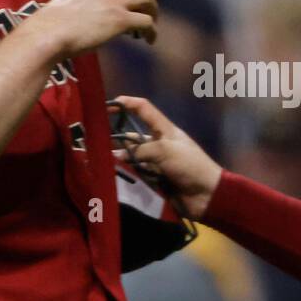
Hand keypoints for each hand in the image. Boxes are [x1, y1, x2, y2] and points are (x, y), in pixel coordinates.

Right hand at [37, 0, 155, 56]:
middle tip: (144, 8)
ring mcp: (115, 3)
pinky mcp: (120, 21)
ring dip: (153, 11)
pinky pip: (147, 22)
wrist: (48, 32)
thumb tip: (82, 8)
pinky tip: (149, 40)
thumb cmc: (51, 22)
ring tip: (150, 24)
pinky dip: (152, 32)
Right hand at [109, 95, 221, 218]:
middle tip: (94, 142)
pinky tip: (110, 177)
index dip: (127, 104)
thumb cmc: (190, 166)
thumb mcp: (165, 150)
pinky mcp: (153, 181)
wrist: (207, 196)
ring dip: (117, 160)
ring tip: (98, 162)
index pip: (144, 110)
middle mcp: (158, 145)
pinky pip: (135, 176)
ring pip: (130, 158)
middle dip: (115, 139)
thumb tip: (116, 156)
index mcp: (164, 130)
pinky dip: (124, 176)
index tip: (109, 104)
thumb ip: (140, 150)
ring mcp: (155, 164)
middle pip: (132, 137)